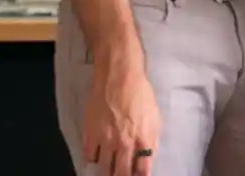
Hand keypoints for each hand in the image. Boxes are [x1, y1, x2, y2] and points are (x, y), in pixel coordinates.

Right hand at [84, 50, 160, 175]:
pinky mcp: (90, 134)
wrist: (119, 78)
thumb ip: (151, 140)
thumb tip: (148, 157)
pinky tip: (96, 157)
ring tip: (109, 172)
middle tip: (120, 174)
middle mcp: (125, 143)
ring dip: (107, 172)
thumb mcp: (155, 118)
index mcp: (144, 139)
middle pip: (122, 173)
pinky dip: (92, 159)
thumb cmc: (141, 95)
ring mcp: (106, 140)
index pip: (143, 170)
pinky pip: (89, 156)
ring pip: (104, 168)